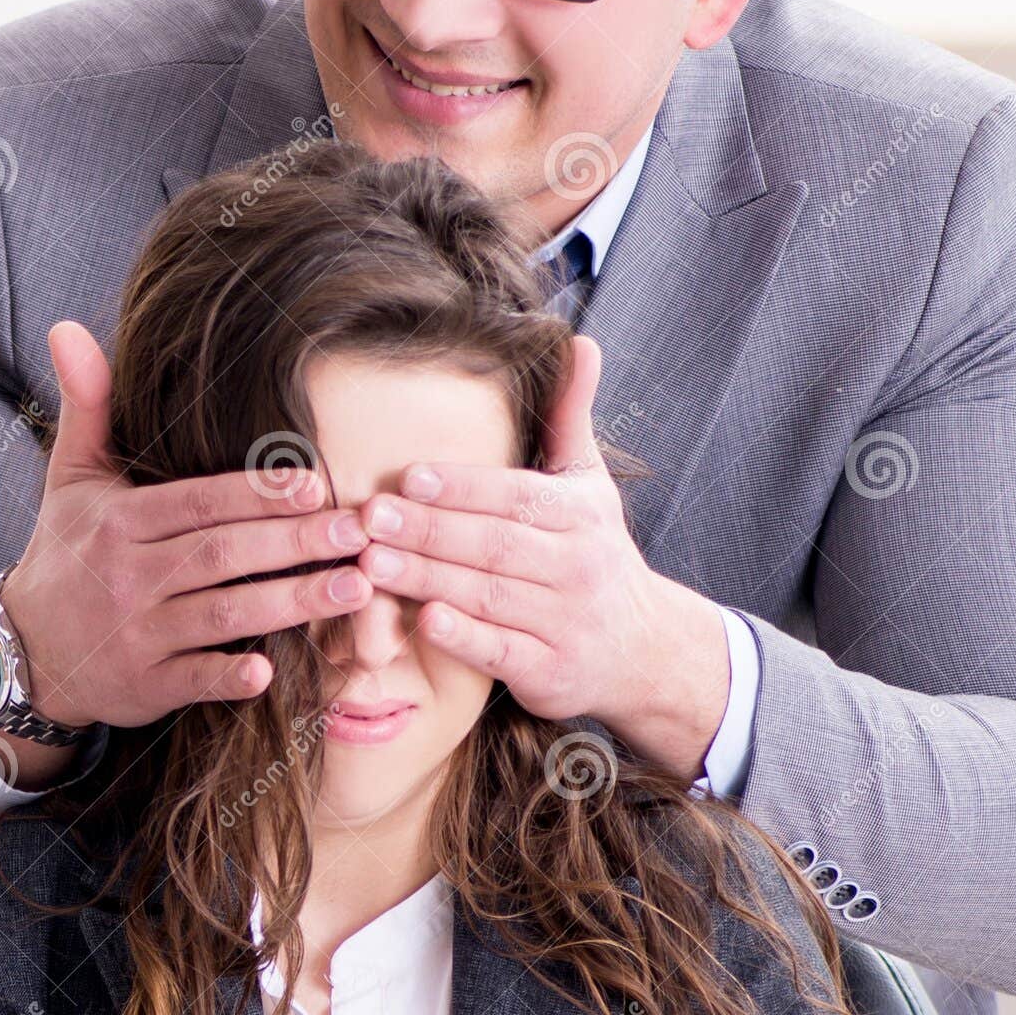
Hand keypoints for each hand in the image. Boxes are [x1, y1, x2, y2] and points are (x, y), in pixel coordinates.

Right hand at [0, 321, 376, 775]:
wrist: (24, 648)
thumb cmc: (69, 550)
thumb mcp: (72, 476)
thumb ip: (87, 404)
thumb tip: (68, 327)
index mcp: (120, 522)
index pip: (200, 502)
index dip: (258, 494)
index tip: (318, 484)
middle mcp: (128, 577)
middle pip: (222, 555)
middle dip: (296, 545)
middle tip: (361, 533)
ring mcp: (136, 635)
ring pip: (222, 617)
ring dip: (291, 604)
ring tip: (355, 588)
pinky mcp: (145, 686)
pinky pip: (193, 680)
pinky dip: (228, 677)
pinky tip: (272, 670)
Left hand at [353, 335, 730, 780]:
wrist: (646, 650)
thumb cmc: (597, 555)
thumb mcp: (591, 484)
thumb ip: (572, 416)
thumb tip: (579, 342)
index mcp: (581, 514)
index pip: (516, 496)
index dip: (462, 487)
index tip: (408, 478)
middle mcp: (578, 565)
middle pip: (494, 544)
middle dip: (429, 530)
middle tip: (369, 517)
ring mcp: (566, 621)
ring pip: (488, 595)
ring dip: (426, 579)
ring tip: (371, 562)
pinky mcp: (552, 672)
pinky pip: (502, 652)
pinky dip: (464, 638)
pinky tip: (424, 620)